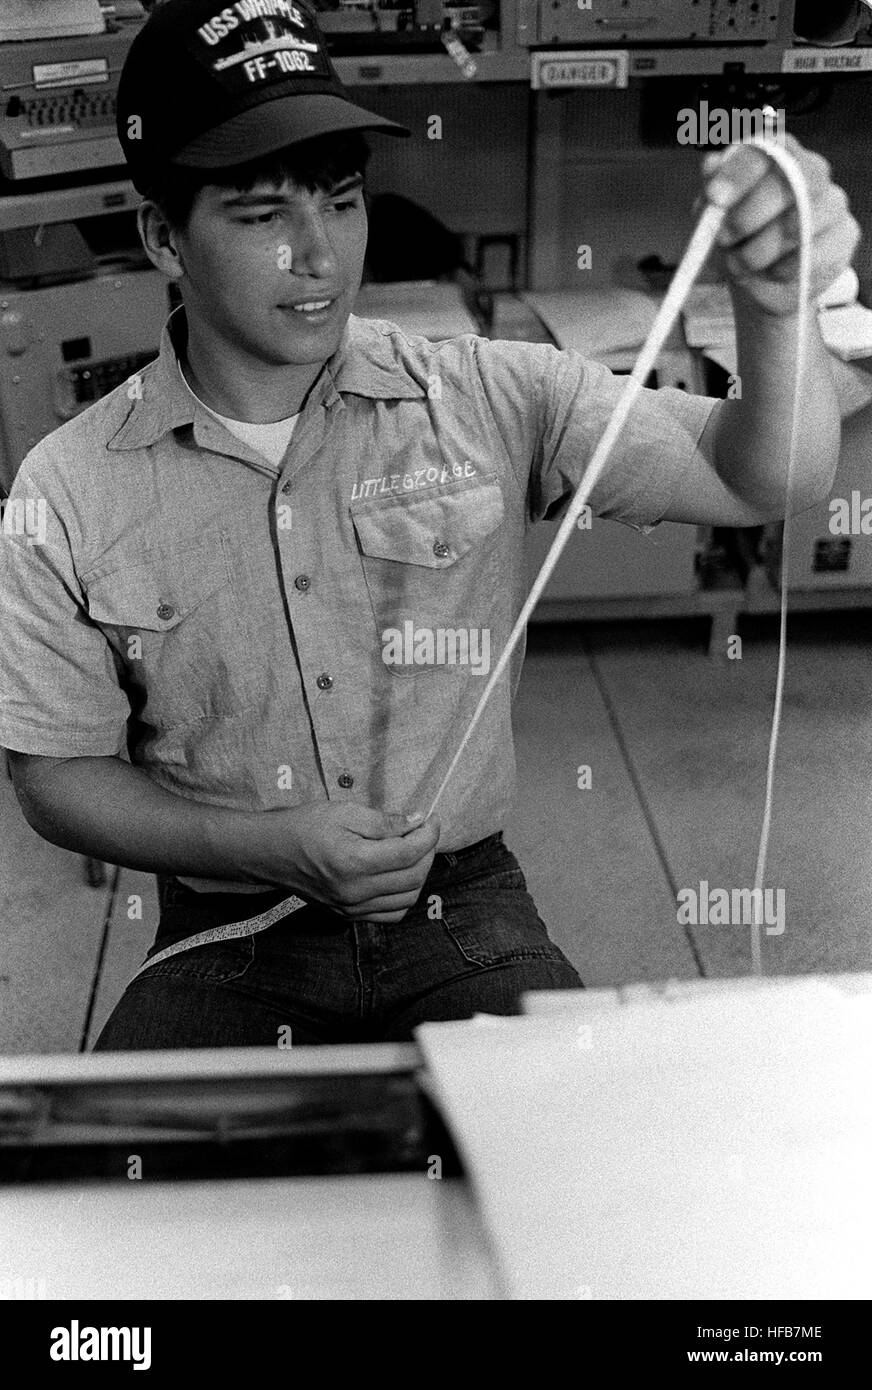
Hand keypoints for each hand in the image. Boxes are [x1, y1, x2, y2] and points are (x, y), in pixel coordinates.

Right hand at [251, 801, 440, 922]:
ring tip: (414, 852)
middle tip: (423, 832)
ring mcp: (352, 907)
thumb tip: (417, 821)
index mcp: (354, 862)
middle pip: (413, 877)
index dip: (428, 834)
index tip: (431, 819)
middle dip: (427, 852)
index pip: (409, 853)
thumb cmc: (304, 826)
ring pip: (407, 899)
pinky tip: (399, 876)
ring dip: (419, 874)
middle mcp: (355, 891)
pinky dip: (404, 896)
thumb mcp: (345, 812)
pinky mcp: (349, 915)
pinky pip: (391, 914)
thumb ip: (384, 821)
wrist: (271, 852)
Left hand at [701, 132, 860, 315]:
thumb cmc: (739, 237)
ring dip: (759, 250)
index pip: (767, 149)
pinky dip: (780, 269)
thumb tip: (713, 165)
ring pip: (800, 222)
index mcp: (779, 155)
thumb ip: (713, 188)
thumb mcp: (716, 214)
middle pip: (789, 182)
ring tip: (738, 263)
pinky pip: (812, 253)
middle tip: (724, 238)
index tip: (715, 197)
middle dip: (748, 216)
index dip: (739, 172)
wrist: (763, 278)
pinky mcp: (844, 234)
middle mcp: (811, 171)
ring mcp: (832, 202)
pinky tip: (767, 272)